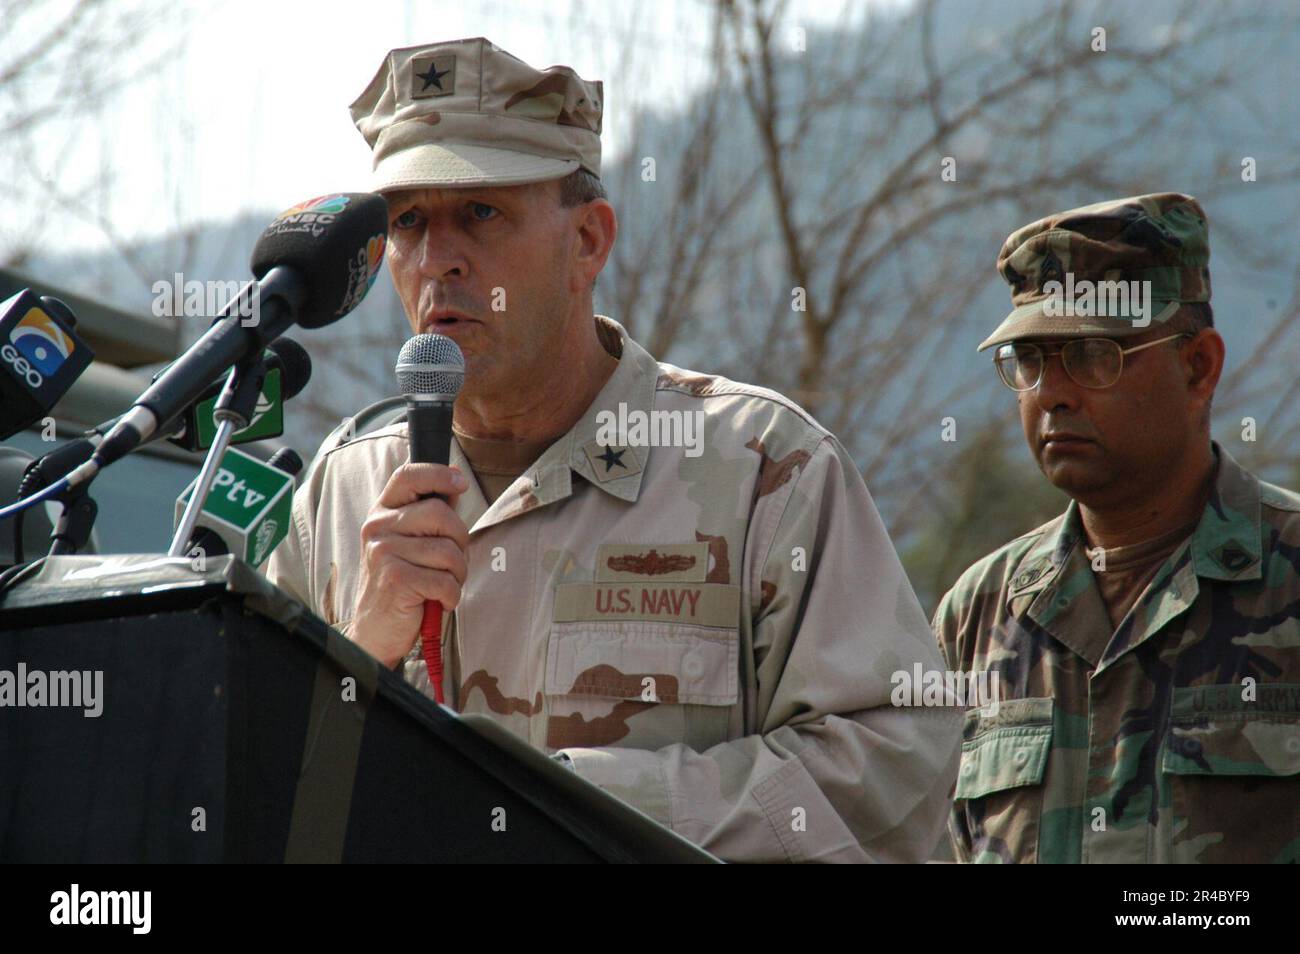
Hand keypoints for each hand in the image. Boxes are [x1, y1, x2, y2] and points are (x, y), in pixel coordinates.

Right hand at [351, 463, 470, 667]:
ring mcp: (383, 552)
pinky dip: (451, 596)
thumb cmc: (401, 585)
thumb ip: (430, 516)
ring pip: (449, 551)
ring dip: (457, 574)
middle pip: (441, 513)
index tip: (460, 482)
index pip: (408, 475)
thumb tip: (455, 483)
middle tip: (451, 564)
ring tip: (441, 586)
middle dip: (460, 541)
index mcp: (381, 513)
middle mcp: (377, 527)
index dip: (437, 473)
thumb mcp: (410, 544)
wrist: (375, 631)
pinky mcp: (395, 579)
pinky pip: (446, 580)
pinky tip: (437, 601)